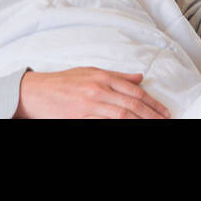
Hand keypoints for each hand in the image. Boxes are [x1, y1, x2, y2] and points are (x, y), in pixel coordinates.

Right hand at [13, 68, 170, 118]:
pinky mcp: (81, 118)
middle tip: (165, 121)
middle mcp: (98, 89)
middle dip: (152, 115)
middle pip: (131, 105)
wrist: (35, 93)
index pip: (134, 91)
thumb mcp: (90, 72)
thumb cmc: (63, 82)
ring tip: (153, 126)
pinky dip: (120, 126)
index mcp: (102, 77)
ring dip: (140, 122)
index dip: (153, 103)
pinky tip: (130, 128)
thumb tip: (139, 78)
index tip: (164, 112)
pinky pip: (105, 124)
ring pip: (122, 116)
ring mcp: (89, 106)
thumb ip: (117, 76)